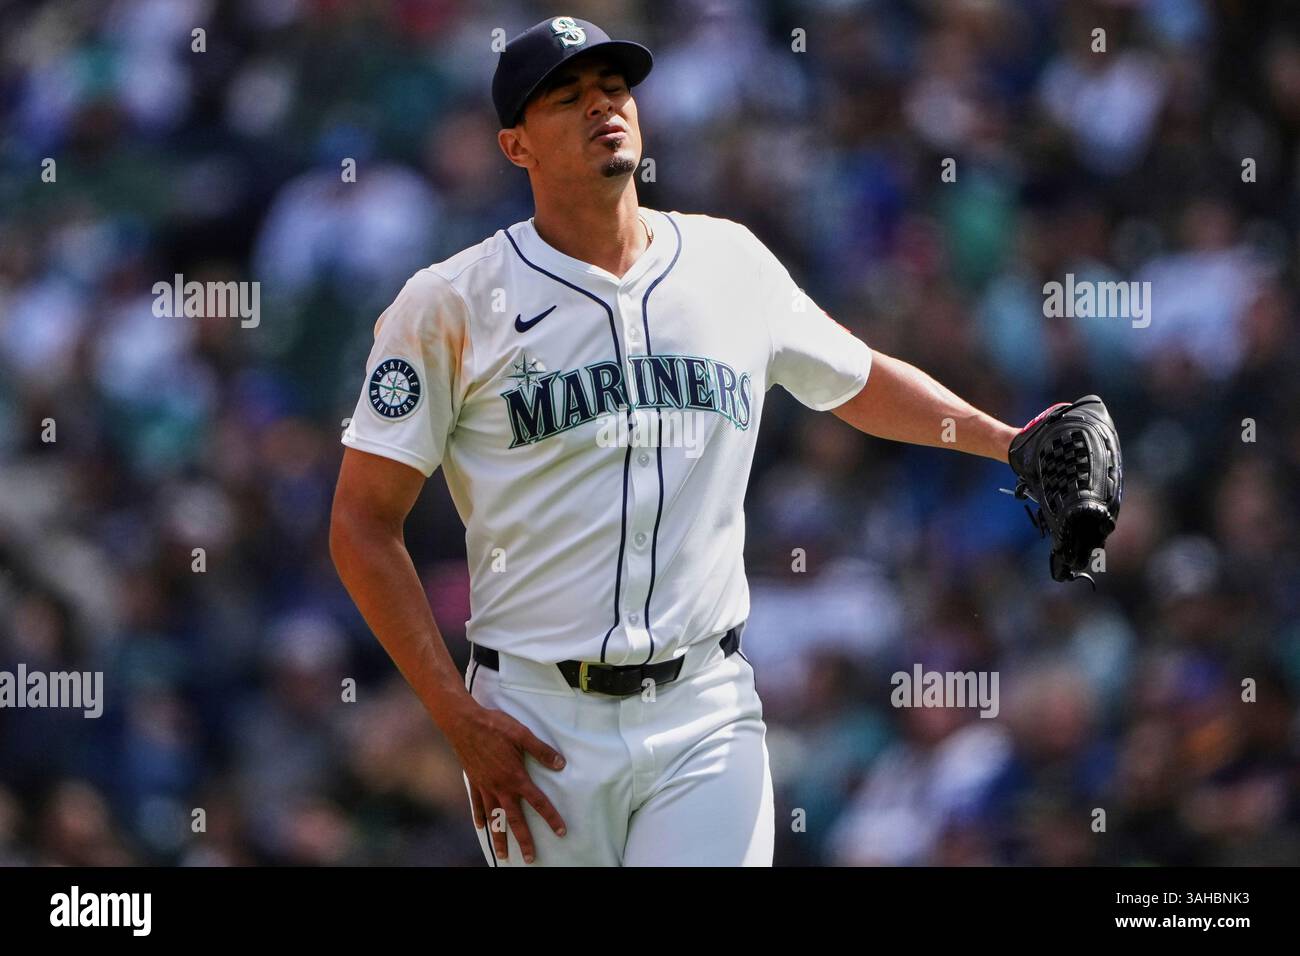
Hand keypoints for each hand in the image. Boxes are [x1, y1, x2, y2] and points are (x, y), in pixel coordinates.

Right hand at [445, 698, 567, 863]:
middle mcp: (500, 787)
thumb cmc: (494, 726)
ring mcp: (485, 786)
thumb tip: (560, 764)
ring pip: (494, 818)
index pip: (538, 802)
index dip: (551, 818)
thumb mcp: (522, 734)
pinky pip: (477, 805)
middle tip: (530, 858)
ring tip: (503, 855)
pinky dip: (480, 818)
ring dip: (499, 838)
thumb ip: (541, 751)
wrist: (463, 723)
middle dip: (524, 840)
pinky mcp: (473, 782)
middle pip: (515, 820)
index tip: (561, 832)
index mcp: (515, 777)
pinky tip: (481, 828)